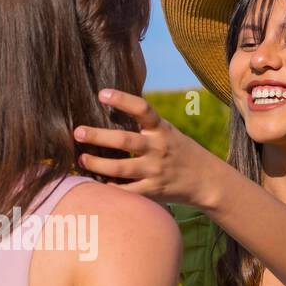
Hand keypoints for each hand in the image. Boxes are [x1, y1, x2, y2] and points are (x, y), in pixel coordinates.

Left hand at [74, 89, 221, 205]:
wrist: (207, 181)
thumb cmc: (179, 152)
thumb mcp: (168, 132)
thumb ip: (146, 125)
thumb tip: (111, 109)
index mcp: (162, 129)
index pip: (142, 109)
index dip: (122, 99)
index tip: (102, 94)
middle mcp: (158, 148)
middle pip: (124, 140)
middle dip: (98, 136)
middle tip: (77, 132)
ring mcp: (155, 171)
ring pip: (120, 168)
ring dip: (97, 164)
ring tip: (81, 159)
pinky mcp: (153, 191)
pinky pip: (126, 191)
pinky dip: (109, 188)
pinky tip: (96, 184)